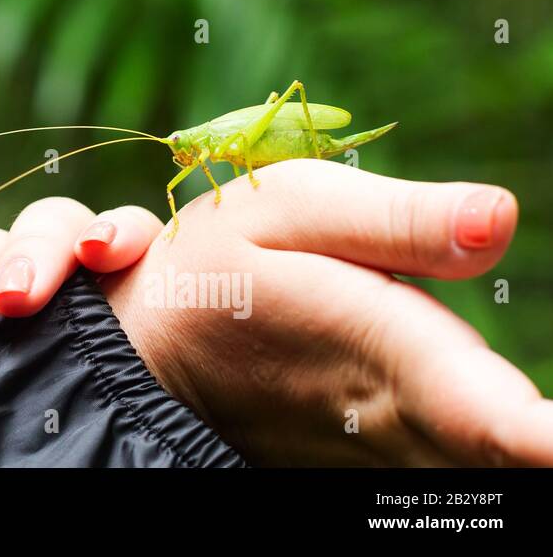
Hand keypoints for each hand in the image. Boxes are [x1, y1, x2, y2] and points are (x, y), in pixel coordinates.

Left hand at [0, 195, 162, 415]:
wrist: (120, 436)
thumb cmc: (21, 428)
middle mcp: (14, 279)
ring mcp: (79, 267)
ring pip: (43, 221)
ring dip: (27, 252)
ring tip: (20, 300)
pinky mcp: (147, 265)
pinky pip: (133, 225)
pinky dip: (117, 226)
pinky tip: (104, 251)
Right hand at [103, 159, 551, 464]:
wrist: (161, 358)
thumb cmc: (224, 268)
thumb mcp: (288, 210)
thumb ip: (394, 220)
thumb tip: (503, 216)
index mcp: (386, 350)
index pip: (501, 420)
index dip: (549, 441)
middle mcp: (406, 422)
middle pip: (523, 455)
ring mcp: (402, 457)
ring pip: (499, 465)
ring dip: (538, 440)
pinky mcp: (396, 464)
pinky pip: (479, 466)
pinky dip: (518, 446)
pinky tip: (533, 428)